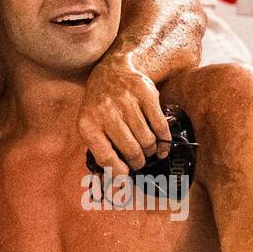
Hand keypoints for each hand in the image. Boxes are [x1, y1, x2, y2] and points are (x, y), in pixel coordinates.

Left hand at [78, 58, 170, 176]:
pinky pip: (160, 126)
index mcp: (88, 124)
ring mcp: (126, 101)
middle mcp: (106, 112)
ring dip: (150, 150)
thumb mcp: (90, 124)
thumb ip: (100, 149)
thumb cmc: (100, 105)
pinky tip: (161, 145)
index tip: (126, 177)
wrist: (113, 70)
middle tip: (139, 162)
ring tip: (147, 150)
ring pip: (147, 139)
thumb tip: (114, 181)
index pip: (105, 158)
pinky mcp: (145, 94)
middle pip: (131, 150)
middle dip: (138, 162)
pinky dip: (163, 140)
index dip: (119, 172)